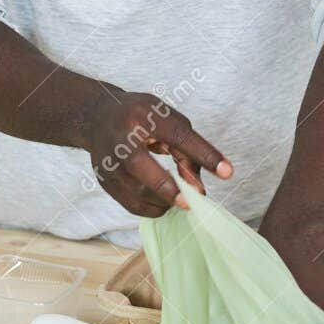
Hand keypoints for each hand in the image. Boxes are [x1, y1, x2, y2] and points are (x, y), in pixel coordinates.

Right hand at [80, 88, 232, 217]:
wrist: (97, 117)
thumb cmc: (140, 117)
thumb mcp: (166, 118)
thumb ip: (188, 147)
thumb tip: (200, 188)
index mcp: (142, 115)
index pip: (178, 135)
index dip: (203, 154)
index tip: (226, 172)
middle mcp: (120, 138)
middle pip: (143, 167)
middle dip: (169, 188)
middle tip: (192, 201)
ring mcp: (108, 161)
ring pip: (138, 191)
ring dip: (165, 201)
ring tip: (181, 199)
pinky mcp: (104, 179)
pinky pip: (131, 204)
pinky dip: (152, 208)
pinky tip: (164, 203)